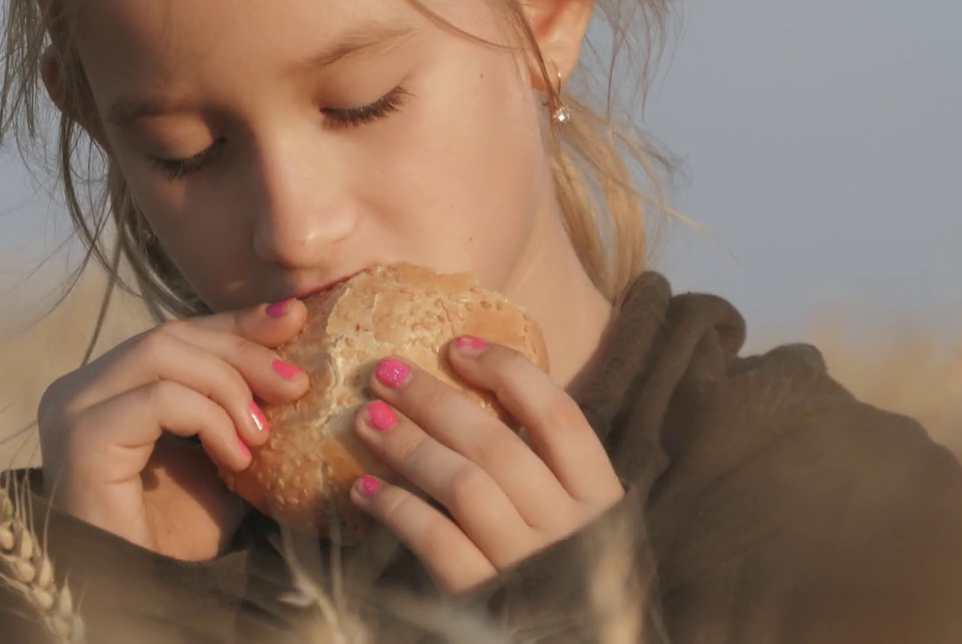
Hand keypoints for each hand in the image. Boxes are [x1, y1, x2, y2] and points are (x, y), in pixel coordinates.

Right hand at [36, 299, 311, 560]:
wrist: (145, 594)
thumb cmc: (178, 535)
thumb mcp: (224, 451)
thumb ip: (243, 400)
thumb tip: (292, 344)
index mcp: (106, 387)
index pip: (177, 334)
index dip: (236, 324)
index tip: (295, 319)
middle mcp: (79, 390)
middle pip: (170, 334)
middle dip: (242, 352)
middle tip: (294, 384)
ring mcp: (74, 409)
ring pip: (162, 352)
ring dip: (229, 386)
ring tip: (261, 434)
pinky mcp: (82, 437)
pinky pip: (158, 398)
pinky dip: (208, 417)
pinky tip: (236, 456)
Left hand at [348, 335, 625, 592]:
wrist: (570, 640)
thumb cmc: (562, 564)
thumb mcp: (573, 511)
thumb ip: (542, 461)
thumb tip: (473, 384)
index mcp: (598, 495)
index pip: (559, 415)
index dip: (507, 371)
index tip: (458, 346)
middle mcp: (567, 527)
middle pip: (496, 444)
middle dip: (434, 400)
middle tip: (385, 372)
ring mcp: (526, 563)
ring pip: (462, 485)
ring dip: (407, 445)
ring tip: (367, 419)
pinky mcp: (483, 598)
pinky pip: (435, 542)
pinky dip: (395, 509)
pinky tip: (363, 488)